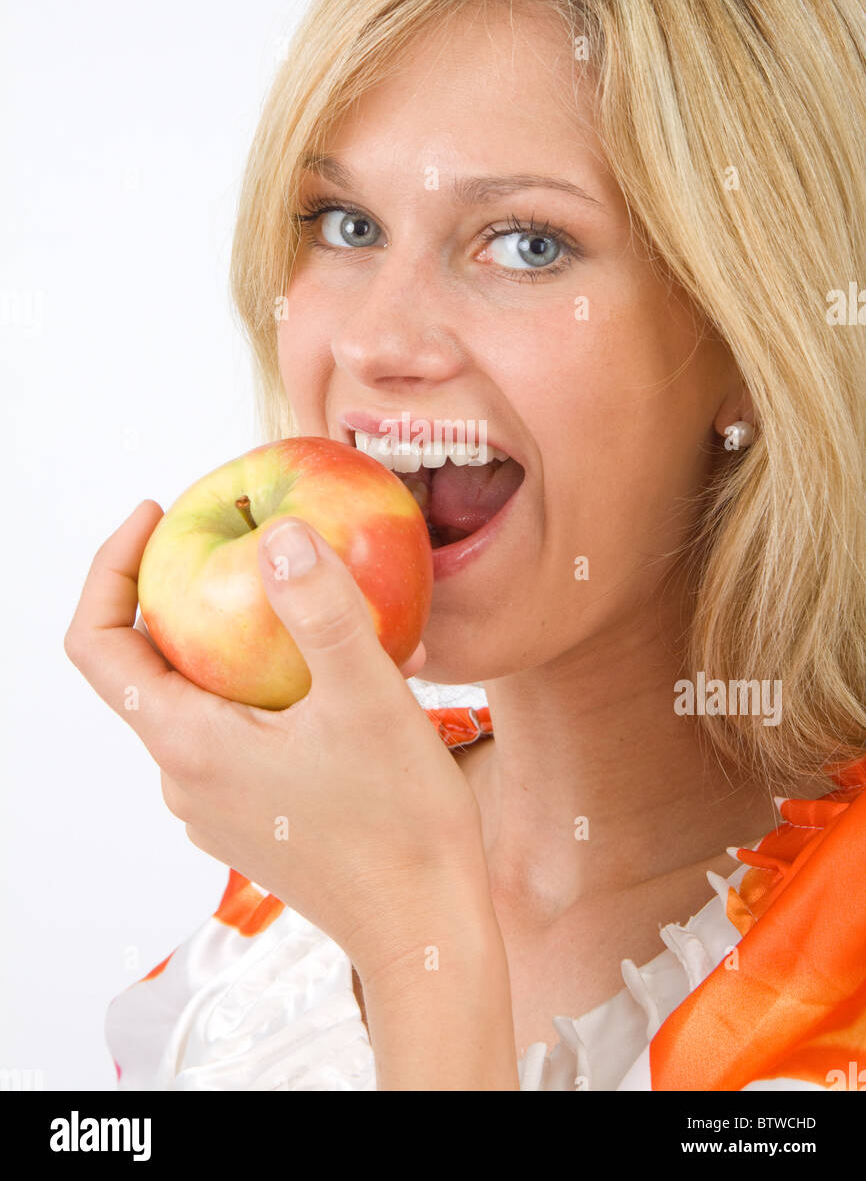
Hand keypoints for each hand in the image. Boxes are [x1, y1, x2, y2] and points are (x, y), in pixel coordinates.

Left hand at [64, 500, 492, 980]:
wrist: (428, 931)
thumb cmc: (401, 827)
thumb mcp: (369, 700)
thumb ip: (322, 612)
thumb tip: (279, 535)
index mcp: (189, 745)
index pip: (98, 645)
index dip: (110, 568)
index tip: (155, 515)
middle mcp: (185, 777)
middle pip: (151, 664)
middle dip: (191, 592)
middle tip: (251, 540)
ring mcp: (215, 802)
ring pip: (204, 695)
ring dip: (246, 641)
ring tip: (325, 607)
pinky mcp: (252, 815)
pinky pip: (240, 729)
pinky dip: (273, 686)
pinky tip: (347, 674)